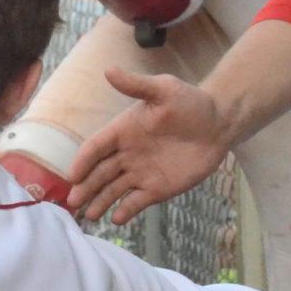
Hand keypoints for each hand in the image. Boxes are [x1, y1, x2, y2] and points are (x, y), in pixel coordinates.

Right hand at [65, 67, 232, 223]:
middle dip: (85, 187)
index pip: (96, 147)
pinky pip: (136, 201)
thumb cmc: (189, 102)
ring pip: (113, 190)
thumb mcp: (163, 89)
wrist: (218, 123)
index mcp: (123, 130)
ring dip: (100, 202)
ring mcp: (140, 173)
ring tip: (89, 216)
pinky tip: (116, 219)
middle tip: (72, 203)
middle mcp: (126, 154)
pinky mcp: (157, 188)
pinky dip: (126, 210)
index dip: (83, 161)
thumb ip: (136, 85)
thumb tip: (108, 70)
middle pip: (100, 173)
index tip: (72, 176)